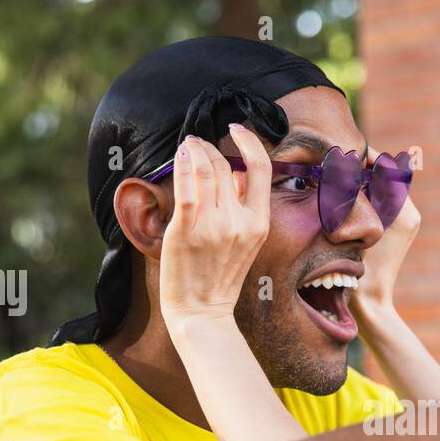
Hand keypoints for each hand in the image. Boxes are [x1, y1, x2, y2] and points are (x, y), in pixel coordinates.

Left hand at [159, 124, 270, 327]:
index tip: (236, 130)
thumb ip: (245, 208)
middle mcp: (239, 221)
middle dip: (209, 147)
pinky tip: (179, 155)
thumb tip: (237, 173)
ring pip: (205, 169)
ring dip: (193, 149)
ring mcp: (213, 225)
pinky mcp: (187, 228)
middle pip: (225, 165)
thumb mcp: (247, 243)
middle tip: (196, 143)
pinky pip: (186, 184)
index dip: (249, 142)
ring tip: (186, 146)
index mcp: (259, 223)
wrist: (202, 310)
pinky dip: (182, 163)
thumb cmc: (220, 278)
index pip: (261, 168)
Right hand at [351, 149, 419, 336]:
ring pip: (381, 188)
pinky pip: (379, 202)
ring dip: (362, 180)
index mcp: (404, 213)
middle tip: (335, 159)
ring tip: (336, 174)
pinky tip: (342, 196)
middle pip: (385, 175)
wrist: (372, 305)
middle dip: (362, 166)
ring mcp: (404, 222)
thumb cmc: (363, 273)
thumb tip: (344, 168)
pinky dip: (364, 195)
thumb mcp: (354, 233)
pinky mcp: (396, 229)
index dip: (365, 155)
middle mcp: (409, 214)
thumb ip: (353, 200)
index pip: (387, 168)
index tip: (343, 149)